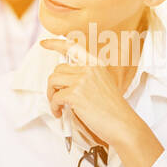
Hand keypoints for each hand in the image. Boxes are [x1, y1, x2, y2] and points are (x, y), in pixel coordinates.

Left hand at [40, 36, 165, 166]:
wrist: (122, 123)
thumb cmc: (113, 109)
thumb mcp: (103, 84)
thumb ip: (87, 77)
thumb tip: (66, 82)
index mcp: (96, 64)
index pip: (72, 47)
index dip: (55, 44)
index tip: (44, 43)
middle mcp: (89, 69)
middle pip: (58, 69)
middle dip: (54, 85)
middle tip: (57, 97)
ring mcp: (82, 80)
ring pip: (53, 81)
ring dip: (51, 94)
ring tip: (58, 105)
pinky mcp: (75, 94)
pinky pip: (55, 97)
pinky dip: (54, 107)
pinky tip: (60, 113)